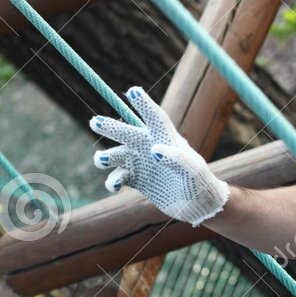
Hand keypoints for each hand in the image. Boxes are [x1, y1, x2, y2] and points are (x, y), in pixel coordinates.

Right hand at [89, 85, 230, 227]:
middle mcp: (151, 148)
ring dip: (106, 157)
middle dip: (110, 127)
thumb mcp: (192, 170)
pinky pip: (119, 178)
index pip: (154, 117)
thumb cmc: (201, 182)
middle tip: (94, 122)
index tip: (134, 91)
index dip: (144, 104)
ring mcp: (143, 164)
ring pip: (118, 156)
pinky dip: (113, 181)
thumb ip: (176, 158)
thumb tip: (154, 151)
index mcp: (167, 138)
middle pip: (127, 133)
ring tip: (101, 160)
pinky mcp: (138, 181)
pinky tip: (114, 185)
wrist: (200, 206)